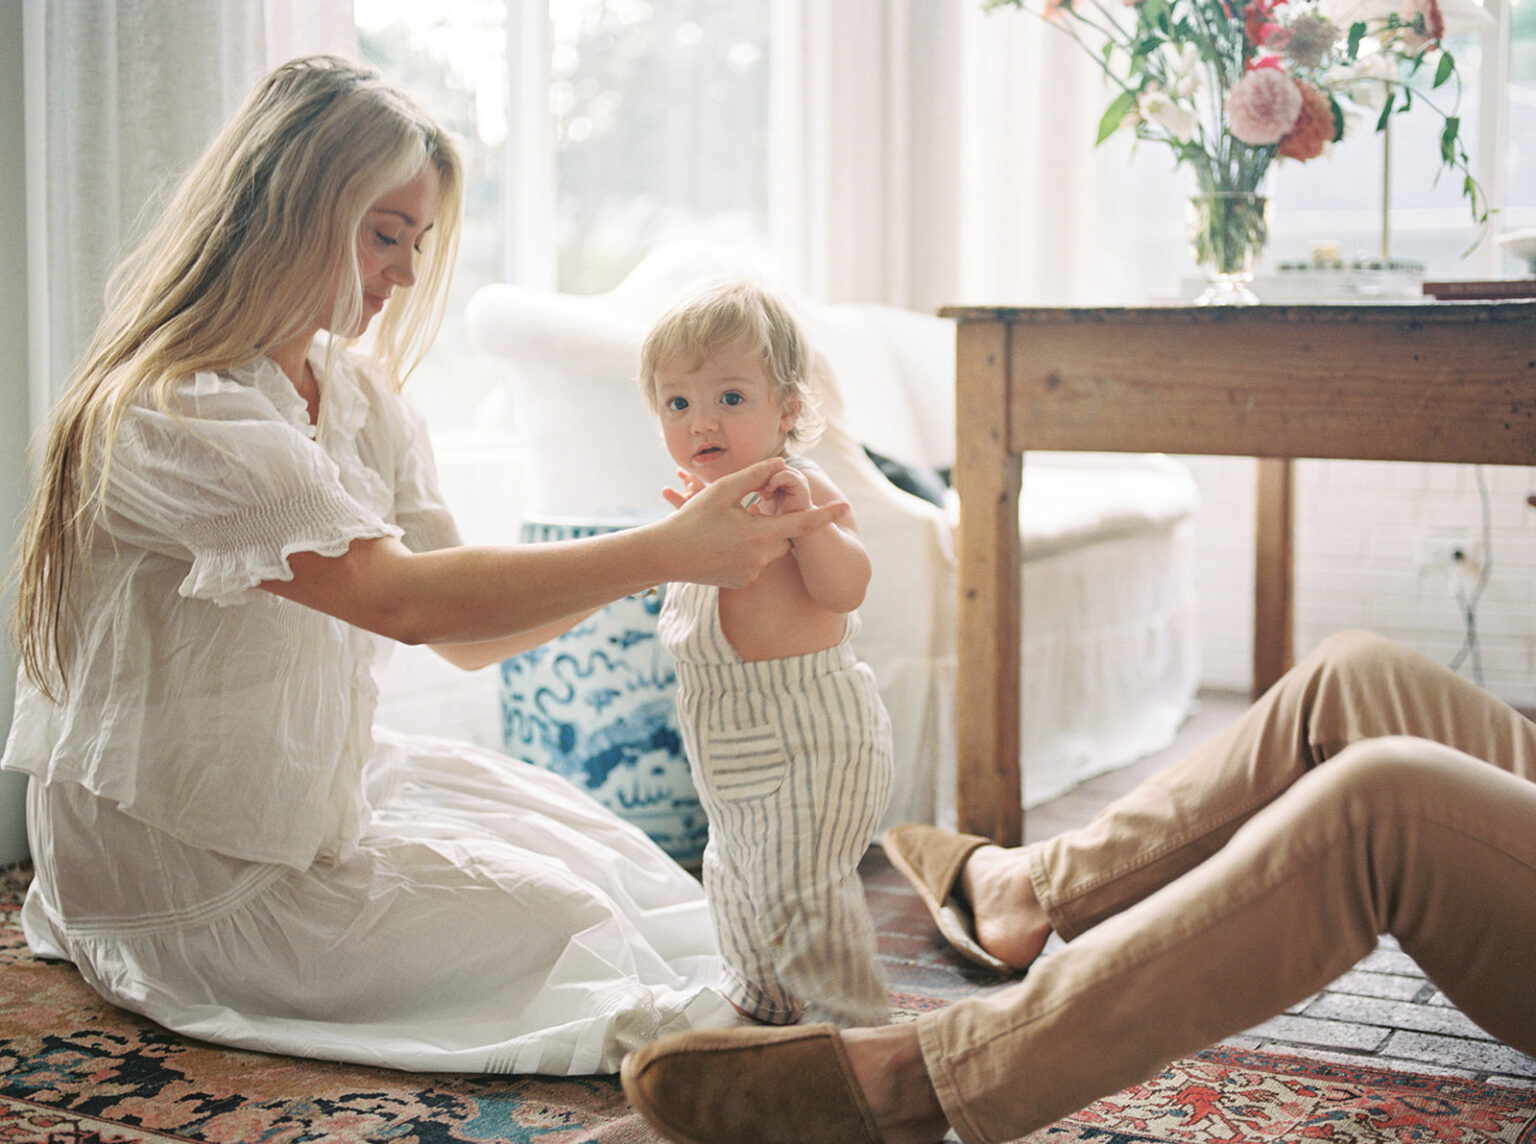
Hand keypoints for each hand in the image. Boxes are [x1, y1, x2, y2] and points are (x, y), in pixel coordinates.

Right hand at [662, 459, 849, 588]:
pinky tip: (721, 546)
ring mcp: (751, 573)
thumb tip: (780, 464)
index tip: (845, 507)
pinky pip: (755, 564)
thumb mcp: (722, 491)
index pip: (802, 524)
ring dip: (759, 537)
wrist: (666, 556)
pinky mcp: (741, 582)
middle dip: (776, 523)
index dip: (825, 515)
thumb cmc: (691, 519)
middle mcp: (760, 557)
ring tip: (728, 529)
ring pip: (769, 550)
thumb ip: (754, 476)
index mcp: (759, 534)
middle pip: (785, 537)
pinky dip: (745, 552)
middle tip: (748, 512)